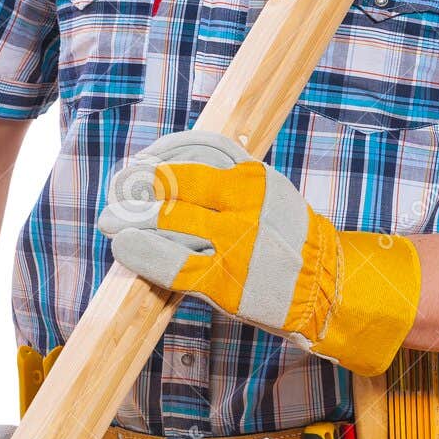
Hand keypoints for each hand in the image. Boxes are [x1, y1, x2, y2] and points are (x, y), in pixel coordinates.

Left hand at [98, 130, 420, 378]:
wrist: (325, 285)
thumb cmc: (288, 239)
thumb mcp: (266, 194)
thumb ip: (226, 180)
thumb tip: (173, 174)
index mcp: (251, 178)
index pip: (193, 152)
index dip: (158, 157)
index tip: (138, 163)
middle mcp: (243, 204)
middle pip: (175, 185)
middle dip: (138, 188)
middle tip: (118, 192)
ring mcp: (234, 242)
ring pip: (170, 221)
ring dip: (133, 220)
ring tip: (112, 219)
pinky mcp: (224, 279)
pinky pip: (172, 264)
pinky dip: (142, 254)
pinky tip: (125, 248)